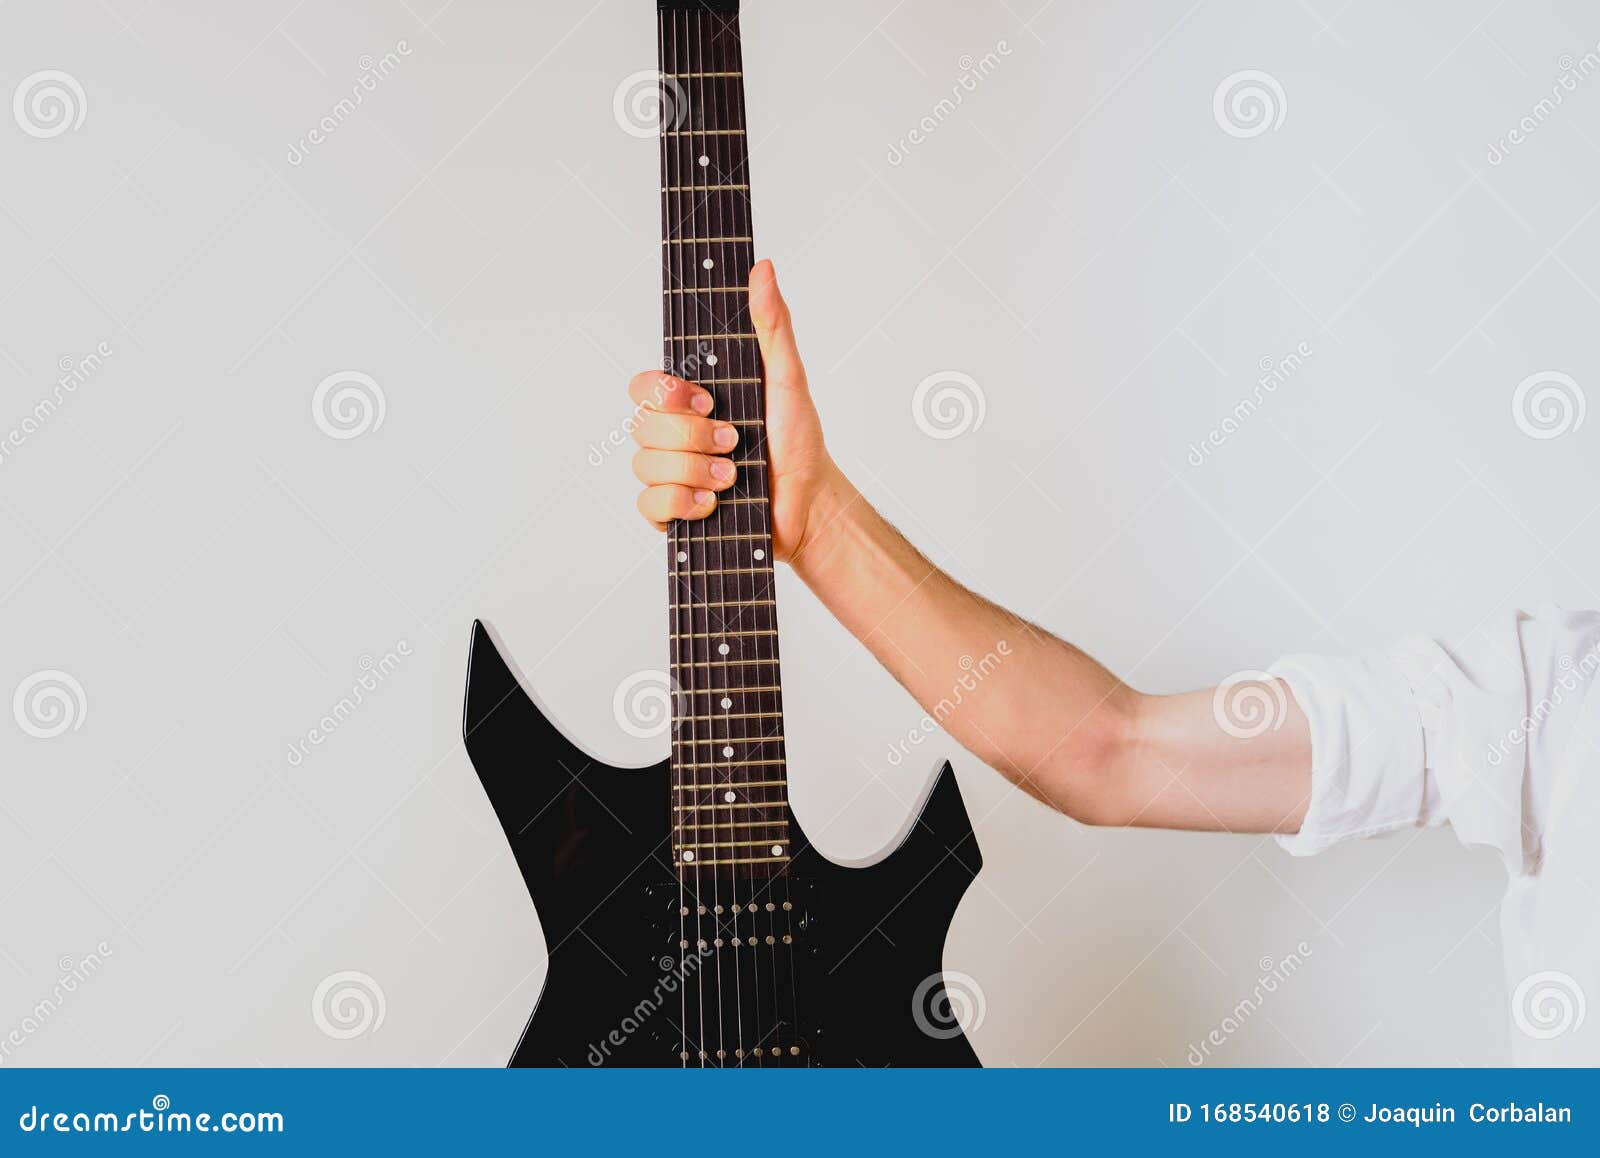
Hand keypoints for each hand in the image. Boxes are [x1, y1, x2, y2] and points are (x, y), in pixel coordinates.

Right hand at [629, 260, 836, 560]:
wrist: (809, 504)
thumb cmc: (798, 442)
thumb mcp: (788, 376)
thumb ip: (772, 323)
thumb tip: (764, 269)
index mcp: (693, 400)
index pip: (645, 385)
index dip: (665, 392)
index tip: (706, 400)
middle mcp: (676, 433)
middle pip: (641, 425)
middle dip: (691, 437)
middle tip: (732, 442)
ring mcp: (671, 474)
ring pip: (644, 465)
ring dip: (694, 471)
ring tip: (732, 478)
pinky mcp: (672, 514)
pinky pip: (649, 505)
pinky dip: (683, 504)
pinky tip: (713, 504)